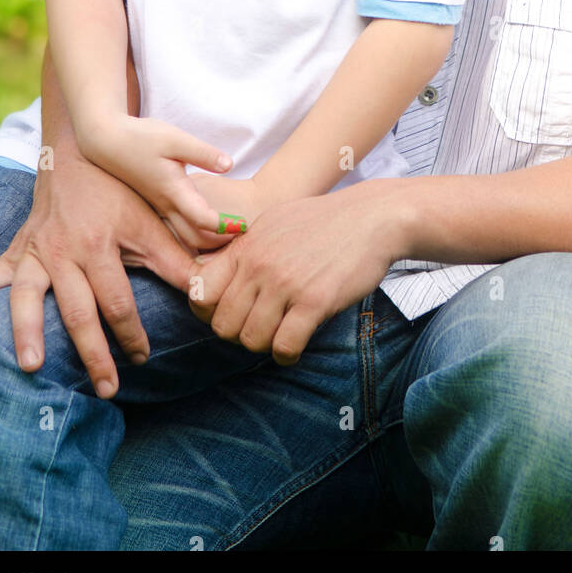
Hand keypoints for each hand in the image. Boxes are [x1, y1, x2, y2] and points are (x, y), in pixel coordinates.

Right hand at [0, 151, 207, 397]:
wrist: (81, 151)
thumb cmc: (122, 189)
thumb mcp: (153, 217)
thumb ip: (178, 255)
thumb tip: (207, 287)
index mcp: (99, 244)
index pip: (118, 301)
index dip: (132, 333)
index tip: (145, 356)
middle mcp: (62, 252)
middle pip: (76, 311)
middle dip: (92, 353)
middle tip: (108, 388)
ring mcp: (34, 252)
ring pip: (26, 299)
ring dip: (27, 333)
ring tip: (33, 366)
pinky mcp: (17, 252)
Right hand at [82, 113, 235, 249]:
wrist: (105, 141)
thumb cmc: (141, 138)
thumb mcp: (174, 139)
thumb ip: (202, 153)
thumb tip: (229, 164)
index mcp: (173, 192)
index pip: (203, 220)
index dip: (225, 227)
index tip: (245, 226)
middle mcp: (166, 206)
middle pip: (195, 239)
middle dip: (218, 245)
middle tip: (242, 239)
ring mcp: (159, 208)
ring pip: (184, 237)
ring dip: (205, 243)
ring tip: (229, 238)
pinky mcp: (155, 204)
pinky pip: (176, 229)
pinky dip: (193, 234)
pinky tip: (207, 229)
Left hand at [187, 181, 405, 363]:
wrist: (372, 217)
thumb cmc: (323, 222)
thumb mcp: (273, 223)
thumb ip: (244, 250)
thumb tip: (214, 275)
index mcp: (246, 246)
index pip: (199, 291)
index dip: (208, 311)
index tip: (231, 312)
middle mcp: (259, 265)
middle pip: (223, 324)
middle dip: (238, 334)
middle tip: (260, 328)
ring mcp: (286, 283)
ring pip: (251, 340)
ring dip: (264, 346)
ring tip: (280, 335)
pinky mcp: (314, 301)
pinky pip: (284, 346)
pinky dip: (287, 355)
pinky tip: (296, 346)